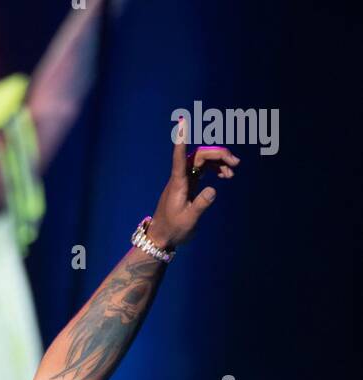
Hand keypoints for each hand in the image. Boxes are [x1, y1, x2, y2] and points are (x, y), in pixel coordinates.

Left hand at [147, 116, 239, 250]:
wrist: (162, 237)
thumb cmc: (173, 229)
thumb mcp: (189, 220)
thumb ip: (201, 205)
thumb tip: (214, 190)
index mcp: (178, 183)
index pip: (180, 157)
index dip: (181, 140)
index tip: (182, 122)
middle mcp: (180, 177)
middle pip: (200, 155)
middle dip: (218, 154)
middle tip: (236, 164)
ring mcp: (184, 179)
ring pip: (203, 160)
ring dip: (218, 161)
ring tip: (232, 172)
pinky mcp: (188, 184)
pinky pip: (202, 169)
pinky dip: (214, 169)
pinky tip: (224, 175)